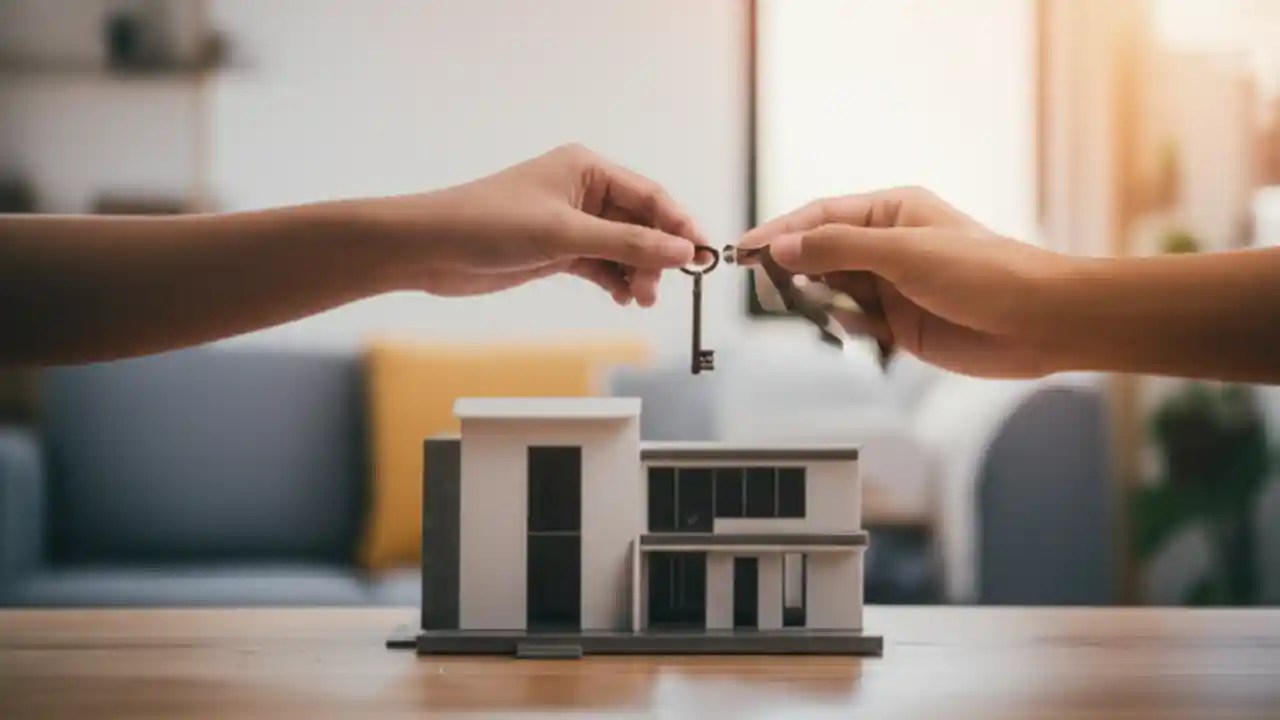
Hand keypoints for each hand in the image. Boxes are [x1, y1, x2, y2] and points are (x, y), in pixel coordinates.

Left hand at [367, 144, 706, 305]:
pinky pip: (600, 264)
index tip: (702, 255)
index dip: (679, 226)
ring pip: (622, 248)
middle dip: (654, 256)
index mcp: (587, 168)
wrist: (432, 248)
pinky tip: (622, 296)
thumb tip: (681, 251)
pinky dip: (614, 280)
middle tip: (658, 289)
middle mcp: (582, 191)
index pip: (650, 195)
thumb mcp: (564, 235)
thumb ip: (627, 244)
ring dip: (636, 272)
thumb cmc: (488, 224)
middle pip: (640, 224)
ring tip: (640, 298)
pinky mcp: (556, 249)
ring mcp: (570, 222)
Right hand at [739, 187, 1073, 376]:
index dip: (780, 232)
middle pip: (821, 254)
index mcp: (892, 212)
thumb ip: (839, 249)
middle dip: (792, 269)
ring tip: (799, 310)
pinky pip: (855, 324)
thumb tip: (784, 247)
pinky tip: (845, 330)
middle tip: (761, 285)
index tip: (745, 249)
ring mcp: (894, 287)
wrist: (1039, 322)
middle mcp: (889, 247)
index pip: (821, 217)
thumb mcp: (904, 252)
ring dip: (815, 301)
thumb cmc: (987, 272)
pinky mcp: (901, 326)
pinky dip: (842, 328)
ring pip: (834, 292)